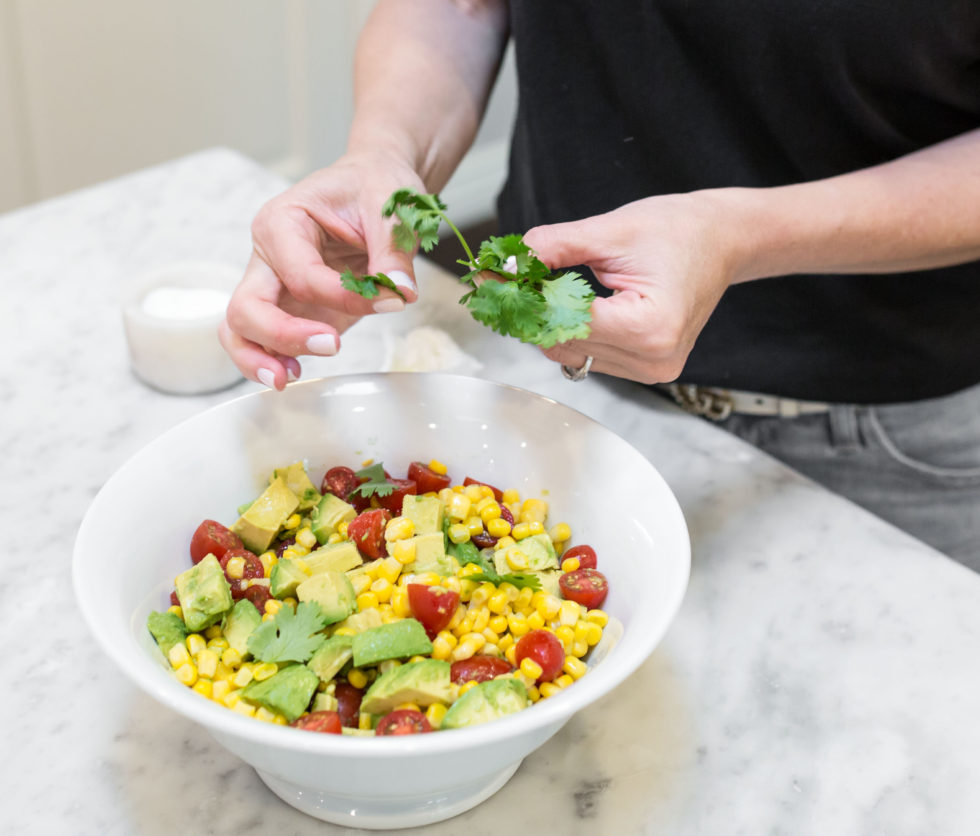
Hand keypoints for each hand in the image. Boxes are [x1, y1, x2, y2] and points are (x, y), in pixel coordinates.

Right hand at [220, 151, 423, 388]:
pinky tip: (295, 372)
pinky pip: (264, 340)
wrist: (374, 184)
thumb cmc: (373, 185)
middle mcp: (268, 256)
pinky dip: (273, 359)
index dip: (345, 297)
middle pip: (246, 307)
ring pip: (240, 330)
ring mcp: (274, 285)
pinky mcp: (291, 308)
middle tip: (329, 346)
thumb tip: (401, 292)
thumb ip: (393, 250)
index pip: (301, 275)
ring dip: (259, 358)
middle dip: (281, 335)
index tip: (390, 300)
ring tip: (289, 378)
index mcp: (282, 222)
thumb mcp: (391, 205)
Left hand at [523, 191, 745, 383]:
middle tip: (505, 274)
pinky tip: (566, 301)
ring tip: (540, 282)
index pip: (564, 322)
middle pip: (561, 342)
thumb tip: (507, 264)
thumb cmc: (680, 231)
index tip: (492, 275)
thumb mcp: (610, 230)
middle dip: (529, 308)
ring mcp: (649, 369)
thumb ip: (552, 248)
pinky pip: (586, 354)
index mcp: (650, 328)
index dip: (523, 298)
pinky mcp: (644, 368)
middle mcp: (652, 359)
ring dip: (546, 320)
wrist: (722, 240)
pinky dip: (567, 329)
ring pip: (567, 353)